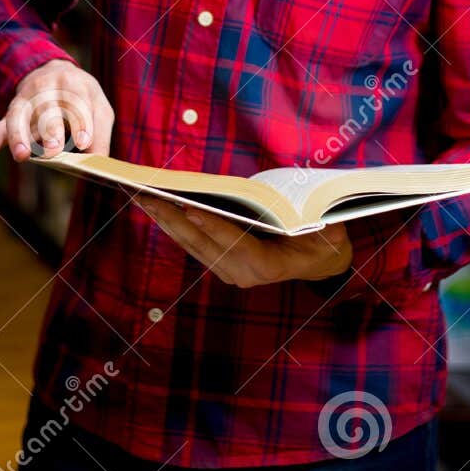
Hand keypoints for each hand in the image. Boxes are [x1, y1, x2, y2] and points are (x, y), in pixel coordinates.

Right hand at [0, 58, 114, 163]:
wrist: (53, 72)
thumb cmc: (81, 96)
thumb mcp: (99, 106)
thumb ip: (100, 133)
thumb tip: (98, 160)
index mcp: (72, 83)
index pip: (77, 101)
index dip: (81, 123)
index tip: (83, 143)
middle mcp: (46, 88)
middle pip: (47, 108)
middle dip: (50, 128)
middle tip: (53, 150)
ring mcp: (26, 100)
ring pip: (19, 116)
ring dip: (19, 136)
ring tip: (22, 156)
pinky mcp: (12, 113)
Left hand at [139, 198, 352, 287]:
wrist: (323, 260)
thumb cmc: (327, 235)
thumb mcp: (329, 224)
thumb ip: (313, 215)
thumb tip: (289, 196)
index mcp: (273, 266)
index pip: (240, 248)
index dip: (216, 229)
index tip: (191, 208)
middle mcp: (246, 275)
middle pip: (205, 245)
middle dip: (174, 219)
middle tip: (148, 195)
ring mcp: (230, 273)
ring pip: (192, 245)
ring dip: (165, 220)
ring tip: (141, 195)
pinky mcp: (221, 265)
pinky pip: (193, 244)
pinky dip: (173, 224)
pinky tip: (156, 205)